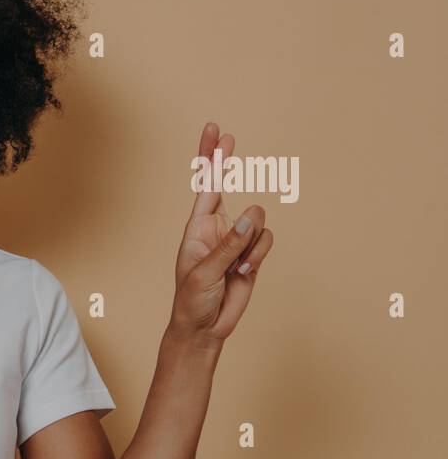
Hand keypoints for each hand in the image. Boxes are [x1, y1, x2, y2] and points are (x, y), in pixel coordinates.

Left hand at [170, 122, 274, 344]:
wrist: (206, 327)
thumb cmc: (193, 299)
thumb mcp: (205, 273)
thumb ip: (229, 245)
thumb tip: (251, 217)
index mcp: (198, 227)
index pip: (205, 186)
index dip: (210, 158)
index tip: (215, 131)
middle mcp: (217, 227)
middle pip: (228, 186)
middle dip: (227, 163)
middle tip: (228, 137)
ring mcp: (237, 239)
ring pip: (257, 221)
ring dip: (248, 244)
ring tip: (233, 268)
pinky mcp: (252, 253)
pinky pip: (266, 241)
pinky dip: (257, 257)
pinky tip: (243, 273)